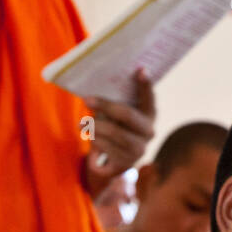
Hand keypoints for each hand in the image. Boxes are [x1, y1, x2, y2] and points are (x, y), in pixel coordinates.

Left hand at [84, 68, 155, 183]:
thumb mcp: (119, 113)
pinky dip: (96, 139)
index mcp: (150, 114)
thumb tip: (95, 94)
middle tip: (86, 100)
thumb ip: (115, 102)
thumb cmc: (118, 127)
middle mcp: (149, 131)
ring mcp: (139, 148)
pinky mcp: (127, 161)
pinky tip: (90, 136)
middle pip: (127, 115)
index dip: (145, 85)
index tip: (140, 70)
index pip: (149, 97)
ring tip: (81, 124)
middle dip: (106, 106)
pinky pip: (107, 147)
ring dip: (95, 126)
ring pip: (115, 132)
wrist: (118, 158)